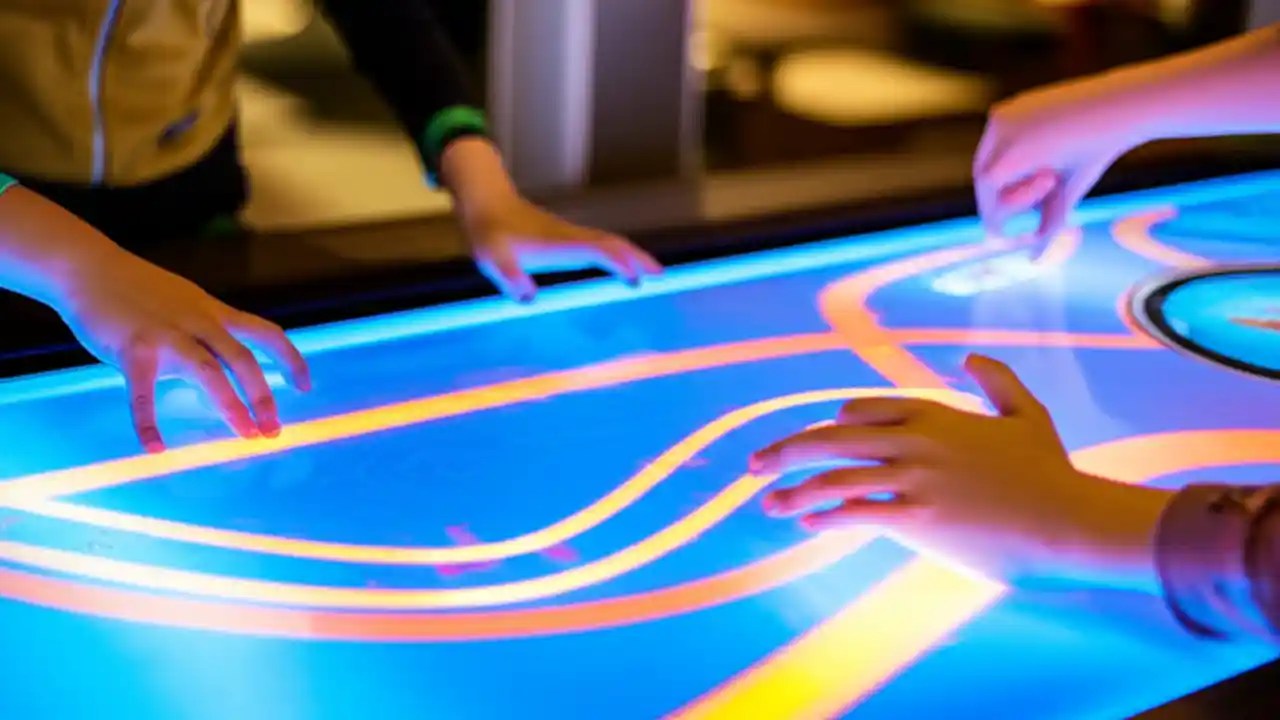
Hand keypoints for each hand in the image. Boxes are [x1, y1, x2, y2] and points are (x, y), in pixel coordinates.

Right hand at [57, 250, 310, 452]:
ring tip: (247, 435)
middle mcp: (199, 322)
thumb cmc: (138, 290)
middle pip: (243, 359)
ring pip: (209, 371)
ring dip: (231, 406)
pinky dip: (147, 422)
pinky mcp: (133, 348)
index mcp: (214, 313)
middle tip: (274, 430)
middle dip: (263, 396)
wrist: (88, 267)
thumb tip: (223, 366)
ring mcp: (167, 334)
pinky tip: (154, 448)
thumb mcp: (186, 304)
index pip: (266, 333)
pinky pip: (143, 392)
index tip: (306, 386)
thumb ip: (207, 332)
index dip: (291, 359)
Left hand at [460, 192, 662, 302]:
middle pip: (613, 243)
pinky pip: (601, 244)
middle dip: (638, 258)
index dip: (616, 263)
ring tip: (653, 272)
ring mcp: (570, 235)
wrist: (486, 202)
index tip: (635, 279)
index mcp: (558, 244)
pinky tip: (622, 264)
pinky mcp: (567, 237)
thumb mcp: (492, 258)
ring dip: (633, 255)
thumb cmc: (489, 233)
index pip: (596, 250)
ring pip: (610, 242)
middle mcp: (570, 237)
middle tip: (661, 275)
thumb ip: (509, 277)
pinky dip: (618, 253)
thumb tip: (528, 298)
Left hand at [752, 355, 1172, 591]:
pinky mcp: (917, 518)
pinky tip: (806, 523)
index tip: (810, 444)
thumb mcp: (1028, 415)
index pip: (861, 412)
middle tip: (753, 465)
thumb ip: (998, 380)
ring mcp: (914, 479)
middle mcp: (916, 441)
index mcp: (934, 415)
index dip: (832, 427)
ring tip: (768, 506)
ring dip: (793, 492)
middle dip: (786, 451)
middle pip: (831, 439)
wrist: (1070, 522)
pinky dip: (824, 517)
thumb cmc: (1052, 474)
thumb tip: (970, 357)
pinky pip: (855, 514)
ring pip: (835, 478)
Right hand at [974, 73, 1147, 252]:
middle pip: (982, 174)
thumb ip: (1048, 225)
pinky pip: (995, 140)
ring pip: (985, 158)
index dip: (990, 212)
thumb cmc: (1095, 154)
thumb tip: (1033, 261)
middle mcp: (1004, 127)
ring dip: (996, 179)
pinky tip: (1031, 166)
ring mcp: (1003, 113)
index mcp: (1019, 150)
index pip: (987, 188)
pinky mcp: (1007, 107)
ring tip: (1033, 186)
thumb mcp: (1067, 192)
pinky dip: (1002, 157)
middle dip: (990, 199)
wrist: (1117, 104)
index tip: (997, 231)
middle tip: (1001, 219)